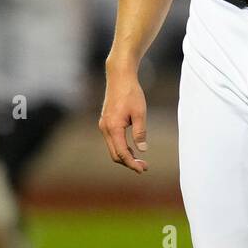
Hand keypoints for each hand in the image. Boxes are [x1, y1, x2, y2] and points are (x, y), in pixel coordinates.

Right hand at [99, 56, 148, 173]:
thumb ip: (140, 132)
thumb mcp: (140, 113)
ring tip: (140, 160)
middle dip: (129, 162)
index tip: (143, 169)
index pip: (122, 153)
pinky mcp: (106, 122)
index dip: (132, 164)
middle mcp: (105, 128)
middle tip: (144, 167)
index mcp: (113, 128)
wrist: (119, 77)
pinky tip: (132, 148)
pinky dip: (121, 147)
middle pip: (115, 154)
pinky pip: (112, 140)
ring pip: (113, 148)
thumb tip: (142, 150)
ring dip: (125, 156)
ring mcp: (104, 125)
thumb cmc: (131, 93)